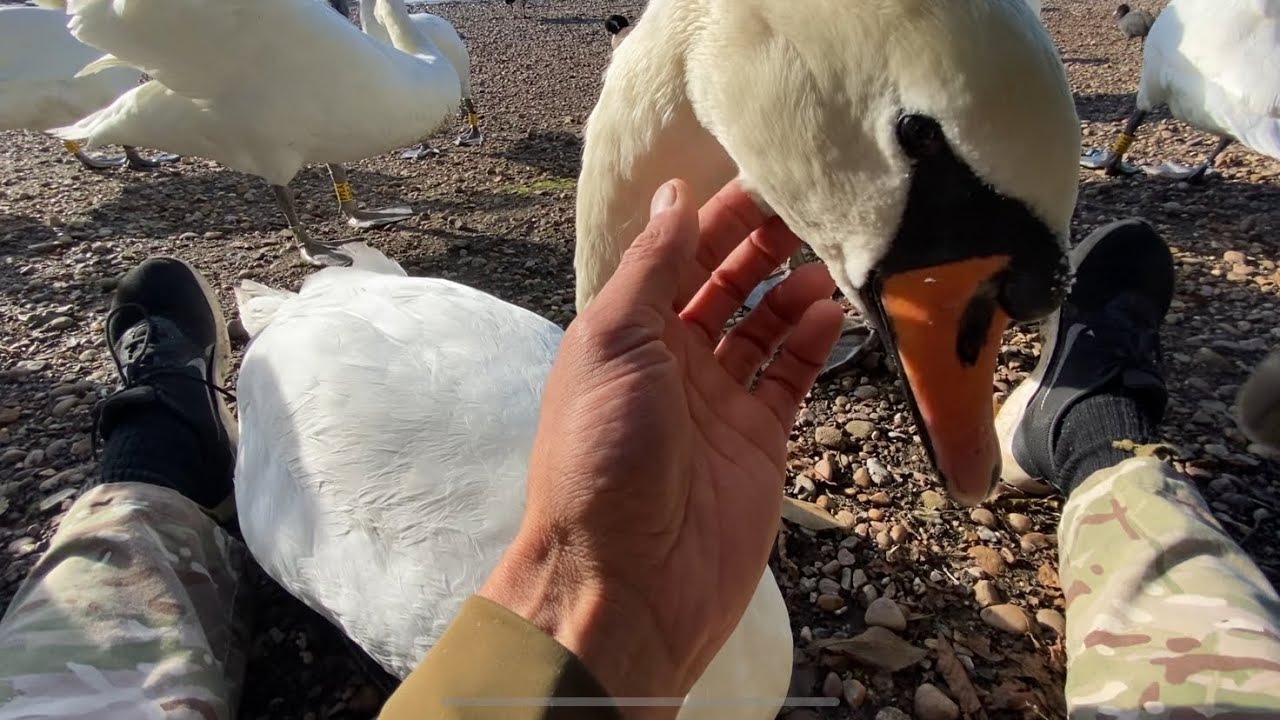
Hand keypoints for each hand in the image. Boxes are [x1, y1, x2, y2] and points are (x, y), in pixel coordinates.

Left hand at [480, 178, 843, 713]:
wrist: (627, 580)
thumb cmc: (604, 454)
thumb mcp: (614, 343)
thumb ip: (650, 268)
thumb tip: (673, 193)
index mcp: (625, 334)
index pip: (676, 256)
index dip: (716, 218)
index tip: (766, 179)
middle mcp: (670, 362)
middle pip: (723, 286)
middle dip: (761, 247)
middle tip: (809, 211)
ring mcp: (717, 403)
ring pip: (762, 329)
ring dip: (791, 292)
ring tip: (828, 263)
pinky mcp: (758, 442)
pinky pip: (789, 378)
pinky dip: (810, 345)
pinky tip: (831, 314)